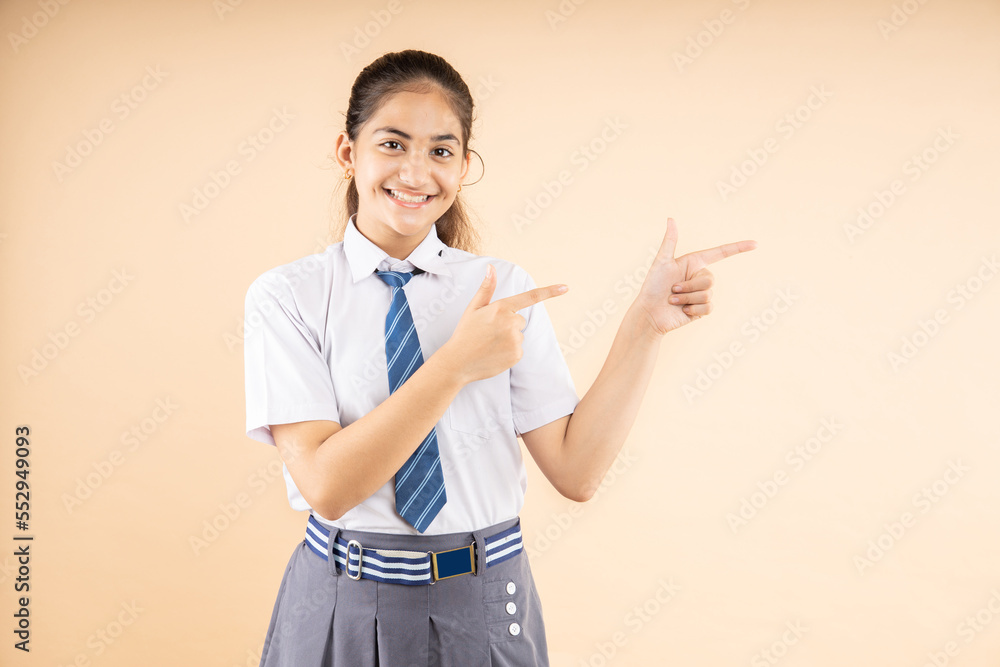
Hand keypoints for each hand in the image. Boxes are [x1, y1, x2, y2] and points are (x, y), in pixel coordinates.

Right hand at [440, 264, 568, 383]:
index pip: (530, 297)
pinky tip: (494, 354)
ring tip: (490, 344)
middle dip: (508, 325)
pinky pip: (518, 350)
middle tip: (489, 332)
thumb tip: (491, 267)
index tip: (566, 287)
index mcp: (501, 308)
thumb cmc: (465, 333)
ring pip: (519, 336)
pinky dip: (509, 352)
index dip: (550, 292)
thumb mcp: (473, 308)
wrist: (458, 362)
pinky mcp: (517, 355)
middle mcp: (511, 322)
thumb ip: (487, 288)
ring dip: (508, 339)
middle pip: (520, 320)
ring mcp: (515, 340)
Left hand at [636, 217, 756, 335]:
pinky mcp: (702, 310)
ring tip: (673, 300)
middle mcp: (700, 277)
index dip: (738, 248)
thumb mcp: (661, 262)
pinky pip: (708, 307)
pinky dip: (693, 309)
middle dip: (689, 286)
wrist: (649, 313)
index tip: (756, 244)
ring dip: (687, 298)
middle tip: (673, 290)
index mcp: (694, 262)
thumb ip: (669, 241)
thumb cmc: (652, 287)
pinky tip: (682, 310)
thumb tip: (671, 218)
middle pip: (710, 279)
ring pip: (708, 294)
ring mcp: (702, 294)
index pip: (720, 253)